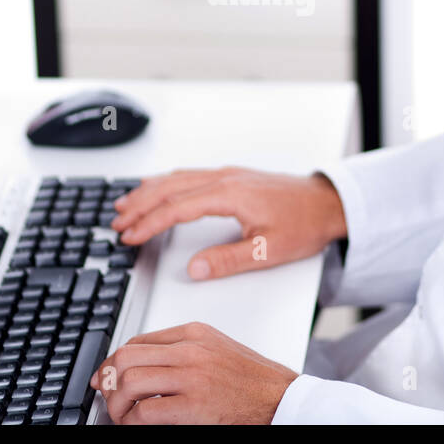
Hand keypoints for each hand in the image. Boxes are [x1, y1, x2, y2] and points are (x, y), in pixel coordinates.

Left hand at [90, 321, 298, 423]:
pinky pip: (146, 411)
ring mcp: (192, 377)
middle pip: (127, 356)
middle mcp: (190, 350)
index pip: (137, 340)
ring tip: (121, 414)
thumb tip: (142, 362)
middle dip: (108, 379)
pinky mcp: (195, 406)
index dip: (114, 361)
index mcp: (193, 333)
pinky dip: (132, 420)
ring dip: (116, 402)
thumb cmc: (250, 378)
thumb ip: (181, 349)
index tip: (107, 376)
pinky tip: (137, 424)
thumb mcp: (214, 348)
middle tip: (106, 396)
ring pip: (130, 381)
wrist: (281, 397)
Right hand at [111, 167, 347, 279]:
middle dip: (139, 205)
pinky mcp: (232, 177)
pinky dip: (166, 182)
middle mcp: (225, 179)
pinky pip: (189, 175)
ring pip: (177, 178)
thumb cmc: (304, 224)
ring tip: (125, 205)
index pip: (177, 208)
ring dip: (148, 191)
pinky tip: (158, 188)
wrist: (327, 203)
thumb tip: (194, 269)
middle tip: (116, 222)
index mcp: (230, 195)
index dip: (150, 223)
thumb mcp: (269, 251)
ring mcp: (228, 175)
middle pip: (170, 187)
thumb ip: (228, 260)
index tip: (129, 237)